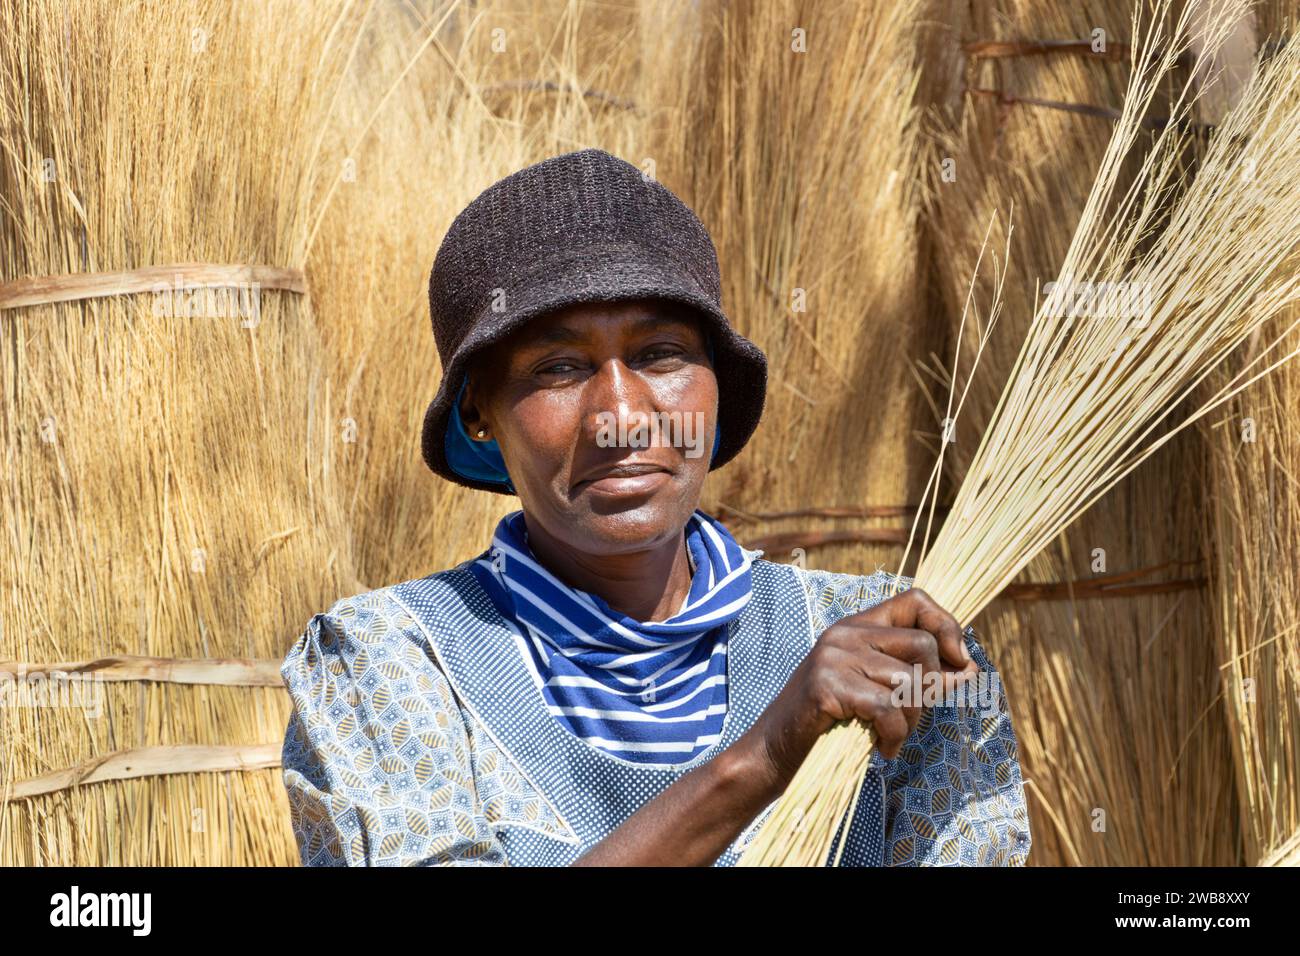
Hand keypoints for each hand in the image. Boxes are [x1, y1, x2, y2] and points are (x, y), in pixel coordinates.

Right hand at [741, 587, 979, 792]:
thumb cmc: (832, 721)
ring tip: (892, 736)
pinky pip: (887, 710)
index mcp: (857, 626)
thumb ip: (919, 675)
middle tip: (912, 717)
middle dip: (932, 689)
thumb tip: (970, 669)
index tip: (959, 661)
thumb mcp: (878, 690)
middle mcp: (844, 633)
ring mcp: (833, 658)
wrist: (775, 749)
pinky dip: (895, 737)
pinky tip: (883, 749)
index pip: (916, 600)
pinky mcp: (827, 687)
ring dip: (912, 720)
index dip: (947, 626)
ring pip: (908, 682)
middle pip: (923, 646)